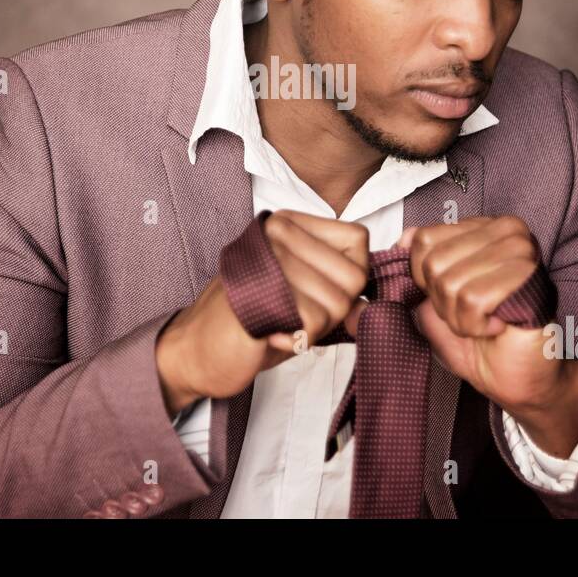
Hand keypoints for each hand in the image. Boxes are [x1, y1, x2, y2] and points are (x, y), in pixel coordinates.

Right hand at [156, 210, 368, 413]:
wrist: (193, 351)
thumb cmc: (250, 320)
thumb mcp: (297, 289)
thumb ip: (336, 280)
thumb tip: (384, 286)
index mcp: (286, 224)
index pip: (357, 239)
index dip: (351, 274)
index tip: (323, 291)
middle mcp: (277, 233)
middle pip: (354, 275)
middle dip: (335, 309)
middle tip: (297, 315)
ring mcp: (269, 260)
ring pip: (338, 302)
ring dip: (317, 327)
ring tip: (282, 322)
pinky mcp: (263, 294)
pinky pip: (315, 322)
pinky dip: (300, 339)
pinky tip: (273, 333)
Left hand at [395, 215, 566, 412]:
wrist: (515, 379)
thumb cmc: (477, 341)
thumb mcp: (432, 302)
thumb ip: (416, 268)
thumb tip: (403, 237)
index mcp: (483, 227)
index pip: (423, 239)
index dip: (425, 279)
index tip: (454, 296)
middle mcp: (505, 230)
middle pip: (434, 263)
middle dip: (443, 302)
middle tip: (474, 313)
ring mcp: (521, 250)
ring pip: (451, 283)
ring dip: (460, 317)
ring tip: (486, 321)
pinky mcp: (529, 277)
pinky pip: (472, 300)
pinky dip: (476, 325)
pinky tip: (497, 327)